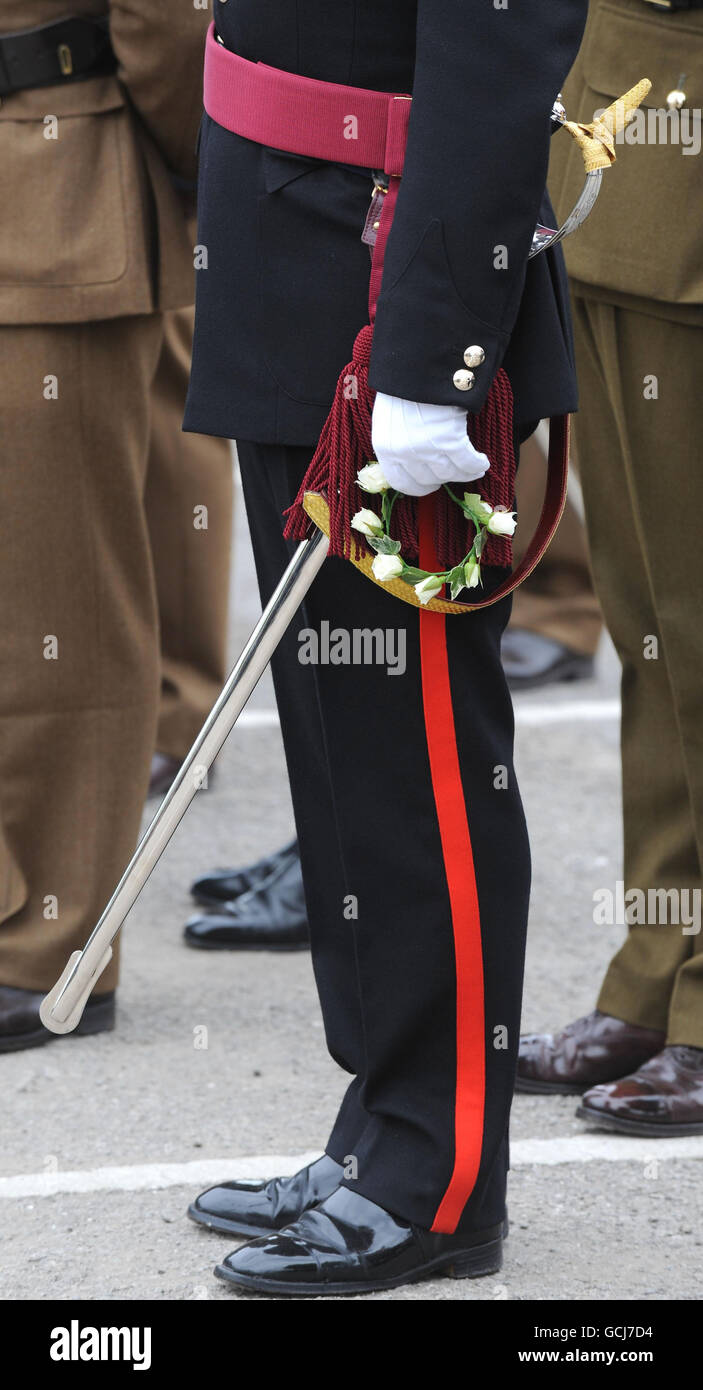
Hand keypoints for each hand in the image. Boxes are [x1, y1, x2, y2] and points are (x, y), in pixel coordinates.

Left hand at [371, 392, 489, 497]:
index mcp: (384, 447)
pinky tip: (482, 461)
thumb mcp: (390, 416)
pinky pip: (467, 463)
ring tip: (474, 466)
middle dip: (443, 478)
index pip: (400, 483)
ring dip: (465, 472)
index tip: (432, 483)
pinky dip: (477, 464)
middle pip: (428, 481)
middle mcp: (403, 452)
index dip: (419, 486)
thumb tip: (412, 460)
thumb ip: (398, 440)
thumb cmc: (406, 383)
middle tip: (455, 471)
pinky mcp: (449, 440)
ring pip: (450, 474)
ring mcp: (426, 448)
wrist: (421, 359)